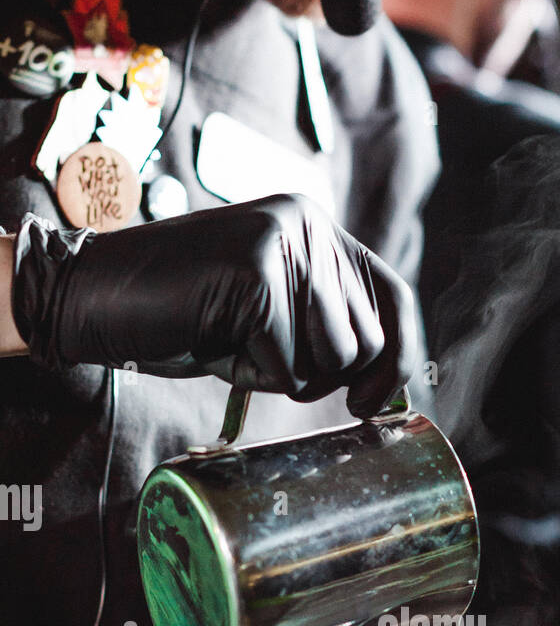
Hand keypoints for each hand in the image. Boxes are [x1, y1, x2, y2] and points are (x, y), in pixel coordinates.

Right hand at [11, 194, 415, 416]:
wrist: (96, 299)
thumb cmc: (184, 315)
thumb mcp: (270, 316)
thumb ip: (324, 324)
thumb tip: (387, 381)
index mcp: (316, 225)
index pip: (394, 298)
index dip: (398, 357)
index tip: (371, 402)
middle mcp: (308, 223)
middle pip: (366, 342)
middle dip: (317, 372)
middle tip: (257, 350)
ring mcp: (284, 244)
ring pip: (334, 358)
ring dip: (284, 375)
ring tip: (235, 340)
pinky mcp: (257, 276)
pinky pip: (287, 369)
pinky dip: (251, 376)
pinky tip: (214, 341)